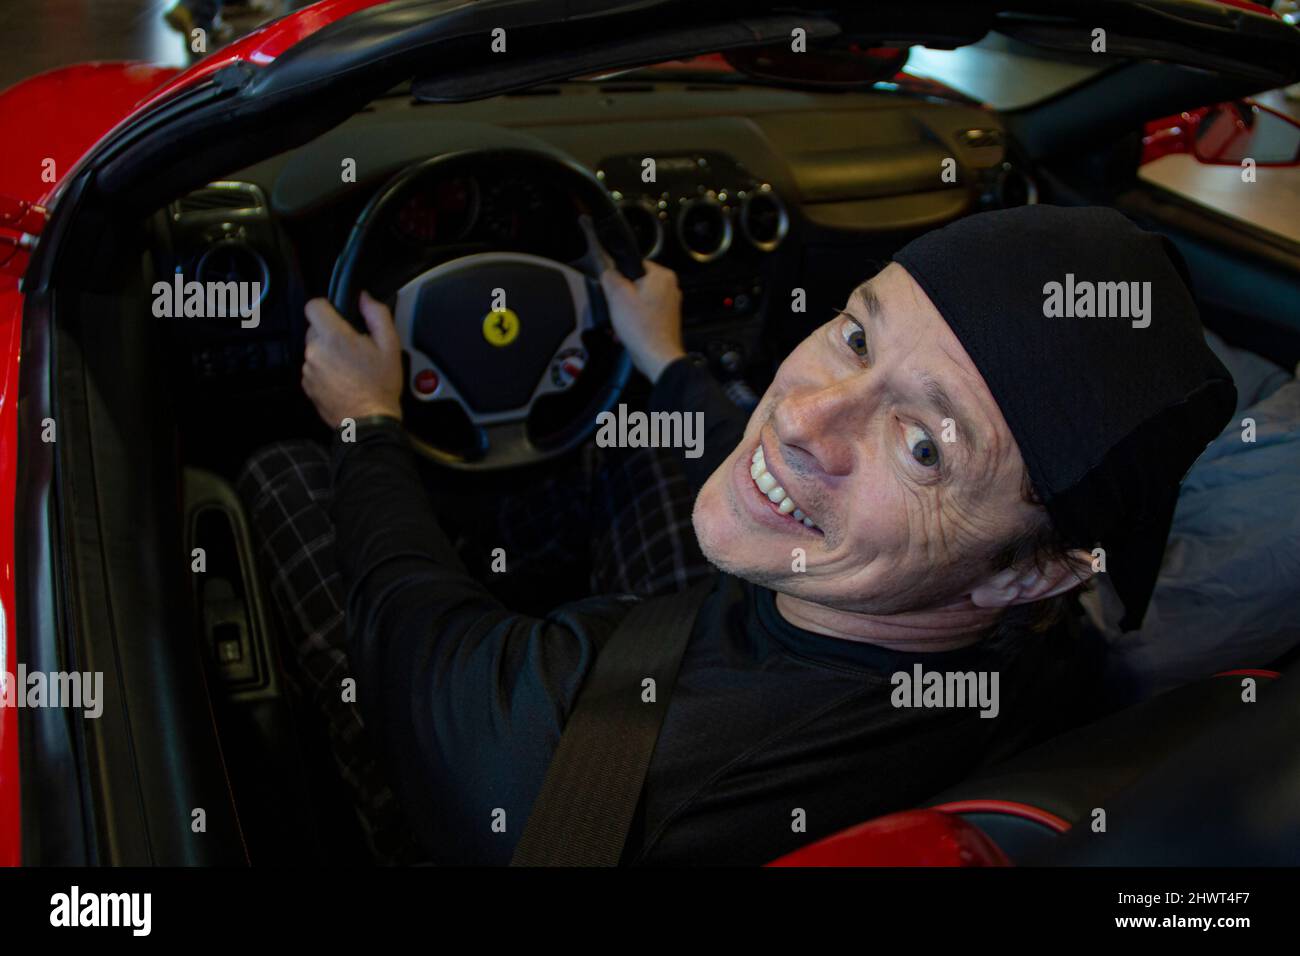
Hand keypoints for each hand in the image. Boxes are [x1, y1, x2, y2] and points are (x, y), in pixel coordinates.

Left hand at [302, 291, 403, 427]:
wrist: (369, 421)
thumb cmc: (380, 386)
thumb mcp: (390, 345)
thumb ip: (377, 315)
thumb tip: (365, 298)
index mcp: (334, 337)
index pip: (314, 306)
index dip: (326, 307)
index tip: (338, 316)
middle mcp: (315, 352)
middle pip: (314, 328)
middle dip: (331, 333)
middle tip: (353, 348)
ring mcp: (309, 370)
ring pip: (314, 349)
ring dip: (328, 353)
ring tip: (350, 367)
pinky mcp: (307, 386)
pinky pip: (313, 368)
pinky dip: (325, 370)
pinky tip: (343, 380)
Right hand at [600, 259, 686, 382]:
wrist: (656, 356)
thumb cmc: (642, 329)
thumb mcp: (617, 296)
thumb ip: (610, 277)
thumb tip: (608, 273)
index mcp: (662, 276)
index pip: (634, 264)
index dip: (620, 278)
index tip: (614, 290)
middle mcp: (670, 288)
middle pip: (636, 284)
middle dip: (623, 297)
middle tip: (618, 308)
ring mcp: (670, 305)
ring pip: (640, 300)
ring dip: (627, 311)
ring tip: (624, 322)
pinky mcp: (666, 319)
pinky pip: (645, 314)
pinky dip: (636, 320)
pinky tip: (629, 330)